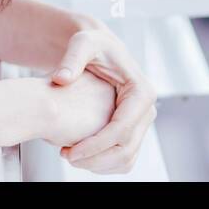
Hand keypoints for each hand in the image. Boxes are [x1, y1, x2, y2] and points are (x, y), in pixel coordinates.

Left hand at [49, 23, 157, 174]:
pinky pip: (123, 158)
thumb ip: (71, 59)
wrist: (100, 49)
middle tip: (66, 157)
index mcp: (141, 91)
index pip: (122, 129)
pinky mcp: (134, 130)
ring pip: (126, 158)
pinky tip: (81, 155)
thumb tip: (61, 79)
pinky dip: (103, 163)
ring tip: (70, 157)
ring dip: (98, 165)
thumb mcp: (83, 43)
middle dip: (95, 159)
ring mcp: (142, 122)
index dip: (96, 145)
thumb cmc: (94, 44)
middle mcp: (147, 110)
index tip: (69, 151)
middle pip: (126, 149)